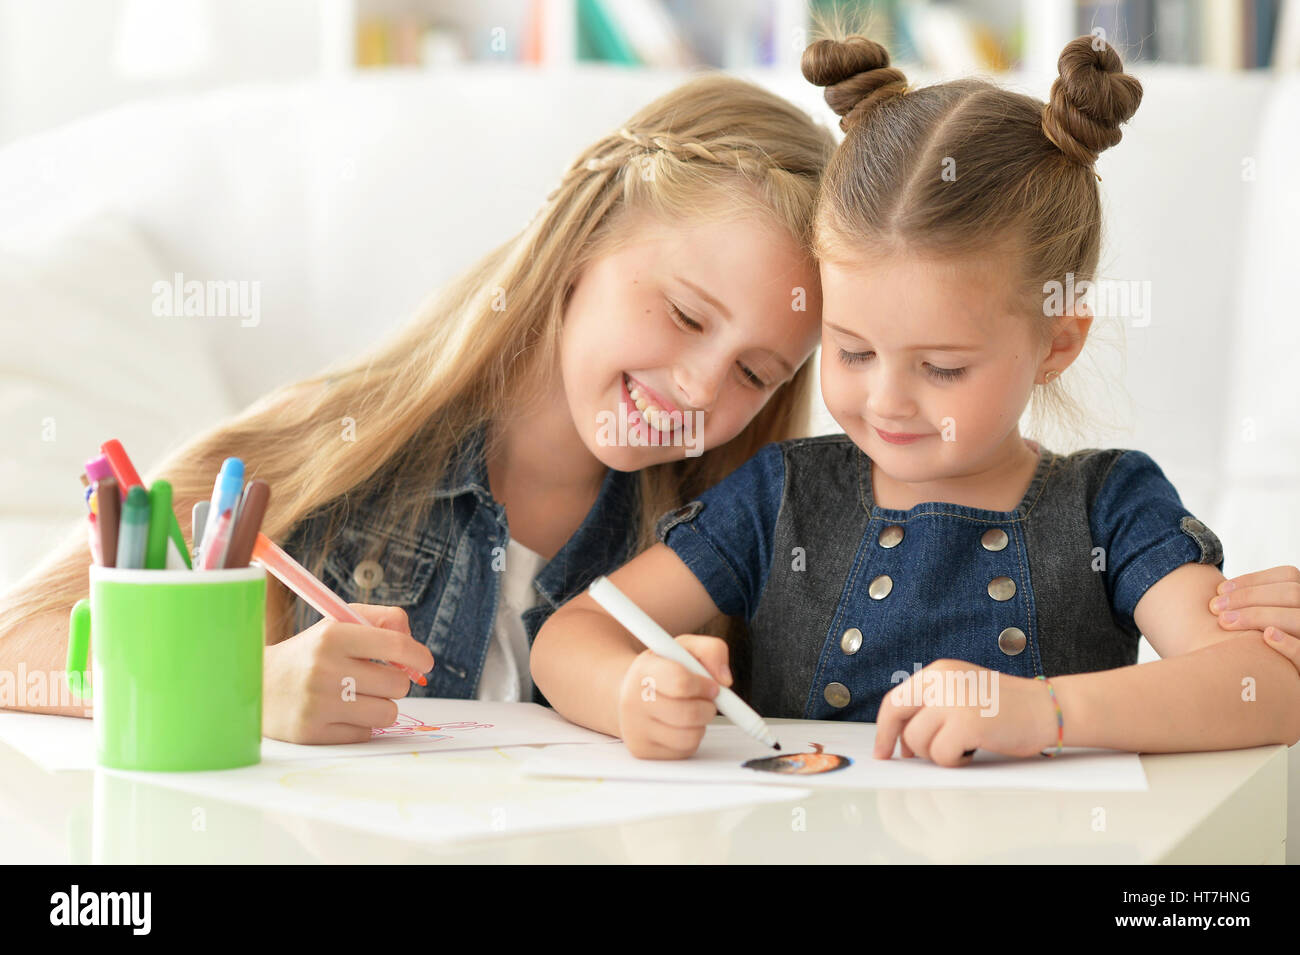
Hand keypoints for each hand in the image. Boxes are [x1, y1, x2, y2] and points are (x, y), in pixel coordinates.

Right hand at [263, 604, 434, 743]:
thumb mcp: (338, 624)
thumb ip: (382, 620)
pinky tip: (339, 713)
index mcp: (333, 635)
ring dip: (380, 706)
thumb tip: (414, 643)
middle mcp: (325, 668)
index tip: (424, 663)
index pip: (396, 645)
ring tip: (357, 697)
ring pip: (387, 713)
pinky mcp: (312, 733)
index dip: (419, 655)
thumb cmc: (311, 653)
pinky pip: (365, 734)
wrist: (256, 685)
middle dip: (395, 682)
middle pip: (398, 684)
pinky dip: (359, 725)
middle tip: (375, 679)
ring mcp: (318, 704)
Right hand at [616, 634, 730, 758]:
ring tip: (693, 711)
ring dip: (701, 724)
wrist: (629, 692)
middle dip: (708, 708)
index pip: (680, 682)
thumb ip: (711, 650)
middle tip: (707, 701)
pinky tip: (681, 725)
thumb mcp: (685, 648)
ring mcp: (635, 728)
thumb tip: (725, 680)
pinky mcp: (641, 750)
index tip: (713, 686)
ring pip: (689, 736)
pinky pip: (684, 750)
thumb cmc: (663, 670)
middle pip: (688, 714)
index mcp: (644, 670)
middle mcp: (632, 700)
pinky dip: (692, 738)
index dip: (705, 686)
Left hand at [872, 659, 1057, 766]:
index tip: (883, 750)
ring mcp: (953, 701)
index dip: (884, 729)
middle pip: (899, 722)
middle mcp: (941, 681)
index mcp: (938, 672)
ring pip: (918, 742)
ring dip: (938, 754)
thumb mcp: (962, 690)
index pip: (894, 701)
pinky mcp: (967, 723)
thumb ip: (932, 704)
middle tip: (914, 759)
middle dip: (907, 746)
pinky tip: (973, 752)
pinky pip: (941, 756)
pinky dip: (955, 761)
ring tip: (963, 746)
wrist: (1048, 708)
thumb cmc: (1006, 707)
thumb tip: (900, 739)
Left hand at [1210, 565, 1299, 649]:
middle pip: (1291, 593)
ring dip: (1258, 616)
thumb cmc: (1265, 653)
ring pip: (1297, 617)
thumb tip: (1218, 594)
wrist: (1280, 689)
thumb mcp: (1263, 623)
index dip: (1252, 579)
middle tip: (1215, 608)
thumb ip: (1255, 607)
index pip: (1288, 576)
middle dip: (1249, 597)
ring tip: (1225, 622)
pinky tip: (1266, 637)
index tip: (1219, 590)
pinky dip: (1288, 643)